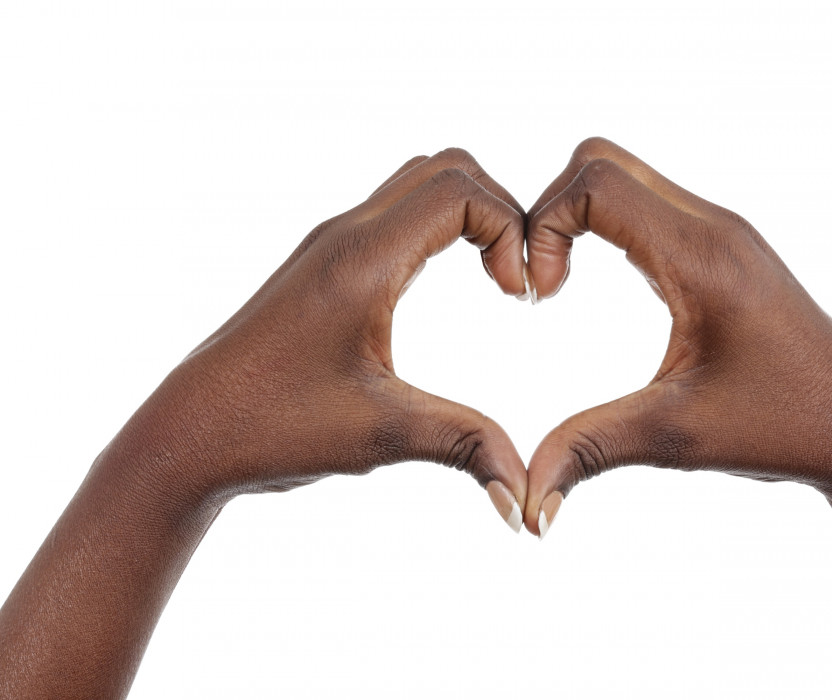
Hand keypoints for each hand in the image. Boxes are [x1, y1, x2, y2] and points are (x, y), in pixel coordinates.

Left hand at [110, 148, 529, 527]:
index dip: (511, 230)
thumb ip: (464, 447)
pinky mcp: (325, 264)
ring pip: (420, 182)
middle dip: (501, 213)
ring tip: (493, 280)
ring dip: (471, 215)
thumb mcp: (381, 436)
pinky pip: (397, 212)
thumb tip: (526, 497)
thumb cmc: (271, 428)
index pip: (460, 192)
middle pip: (447, 168)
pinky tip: (451, 283)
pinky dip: (442, 227)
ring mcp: (332, 245)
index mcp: (361, 261)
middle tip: (514, 282)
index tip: (519, 297)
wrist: (189, 433)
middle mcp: (345, 236)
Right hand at [522, 137, 831, 533]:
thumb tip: (525, 506)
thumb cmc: (784, 429)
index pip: (595, 184)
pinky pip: (647, 202)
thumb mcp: (676, 439)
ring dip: (576, 216)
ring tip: (559, 285)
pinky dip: (604, 224)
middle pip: (601, 160)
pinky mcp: (724, 246)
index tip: (539, 298)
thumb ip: (590, 452)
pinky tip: (598, 279)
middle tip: (543, 284)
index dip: (543, 227)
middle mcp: (714, 227)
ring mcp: (723, 231)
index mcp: (702, 258)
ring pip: (624, 175)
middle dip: (549, 210)